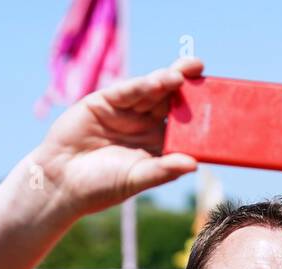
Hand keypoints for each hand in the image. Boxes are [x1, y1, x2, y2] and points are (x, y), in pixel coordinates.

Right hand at [30, 57, 202, 218]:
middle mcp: (144, 124)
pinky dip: (142, 85)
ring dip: (166, 81)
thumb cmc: (102, 186)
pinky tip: (159, 81)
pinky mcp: (104, 102)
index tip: (219, 102)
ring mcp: (125, 111)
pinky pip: (126, 91)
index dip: (199, 111)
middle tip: (202, 69)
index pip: (183, 123)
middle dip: (185, 85)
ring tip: (182, 75)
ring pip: (150, 91)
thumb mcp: (137, 179)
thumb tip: (194, 164)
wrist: (61, 183)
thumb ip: (163, 170)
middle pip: (169, 100)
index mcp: (158, 143)